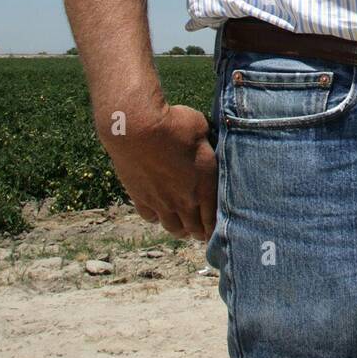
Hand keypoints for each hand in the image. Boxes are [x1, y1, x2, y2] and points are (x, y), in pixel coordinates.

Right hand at [98, 103, 217, 240]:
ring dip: (180, 229)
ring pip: (173, 227)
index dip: (216, 226)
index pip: (213, 218)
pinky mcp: (140, 198)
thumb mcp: (203, 131)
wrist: (137, 128)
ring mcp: (160, 202)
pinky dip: (157, 217)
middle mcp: (183, 200)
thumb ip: (208, 146)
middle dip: (200, 232)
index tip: (218, 228)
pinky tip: (159, 212)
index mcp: (204, 186)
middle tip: (202, 232)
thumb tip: (209, 146)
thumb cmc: (175, 124)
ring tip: (183, 227)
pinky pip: (150, 218)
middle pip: (194, 228)